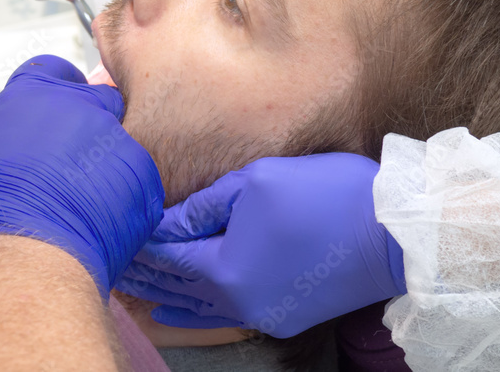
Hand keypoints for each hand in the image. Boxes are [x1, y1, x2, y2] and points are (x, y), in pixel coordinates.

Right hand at [0, 55, 163, 298]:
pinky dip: (127, 201)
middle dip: (93, 129)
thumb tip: (10, 160)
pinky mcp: (144, 173)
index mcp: (30, 95)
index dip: (60, 92)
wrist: (15, 261)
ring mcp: (115, 137)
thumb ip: (5, 144)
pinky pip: (140, 182)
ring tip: (86, 207)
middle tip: (75, 169)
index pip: (56, 72)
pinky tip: (103, 225)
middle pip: (99, 102)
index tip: (59, 113)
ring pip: (122, 146)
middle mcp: (78, 105)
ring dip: (111, 169)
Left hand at [117, 154, 406, 337]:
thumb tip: (167, 218)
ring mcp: (263, 314)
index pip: (166, 257)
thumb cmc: (327, 195)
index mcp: (227, 269)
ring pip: (195, 310)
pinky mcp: (283, 315)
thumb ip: (207, 204)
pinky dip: (193, 313)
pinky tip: (177, 311)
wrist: (393, 233)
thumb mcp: (259, 182)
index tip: (109, 229)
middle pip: (174, 289)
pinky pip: (222, 318)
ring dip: (161, 297)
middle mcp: (239, 303)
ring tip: (131, 287)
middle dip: (141, 273)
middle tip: (107, 258)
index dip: (137, 243)